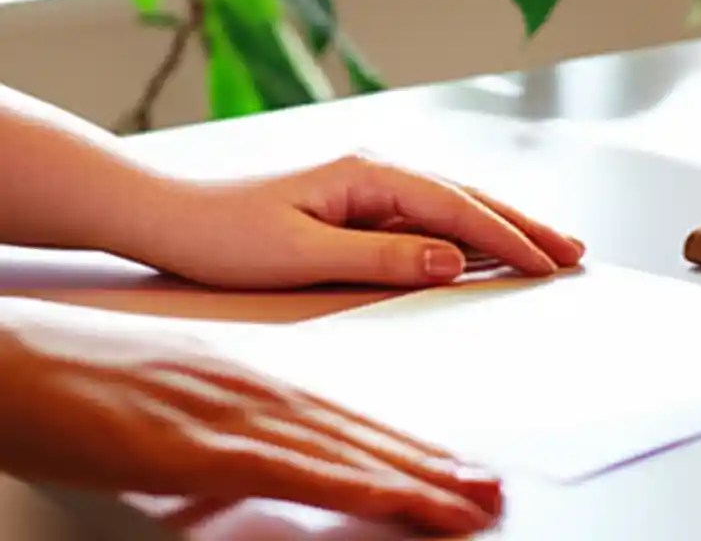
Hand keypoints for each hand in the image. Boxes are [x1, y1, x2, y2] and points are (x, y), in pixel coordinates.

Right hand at [0, 318, 501, 534]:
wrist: (19, 365)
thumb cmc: (85, 386)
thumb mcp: (173, 411)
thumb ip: (223, 438)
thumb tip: (250, 468)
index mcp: (256, 382)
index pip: (350, 420)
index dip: (408, 448)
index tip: (455, 468)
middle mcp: (263, 392)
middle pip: (365, 435)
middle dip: (432, 467)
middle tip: (489, 488)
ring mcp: (240, 417)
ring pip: (350, 453)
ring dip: (418, 480)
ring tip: (472, 501)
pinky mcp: (208, 447)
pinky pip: (301, 471)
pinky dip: (359, 486)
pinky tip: (400, 500)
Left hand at [119, 154, 583, 288]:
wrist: (168, 215)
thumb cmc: (223, 236)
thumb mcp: (300, 254)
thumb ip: (380, 256)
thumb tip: (451, 260)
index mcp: (368, 176)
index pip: (456, 208)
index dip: (506, 238)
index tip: (549, 263)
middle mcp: (377, 172)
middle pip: (469, 197)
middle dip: (524, 224)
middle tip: (576, 250)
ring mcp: (371, 186)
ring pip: (455, 205)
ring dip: (505, 225)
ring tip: (552, 245)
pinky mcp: (361, 205)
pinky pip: (431, 217)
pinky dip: (469, 231)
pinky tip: (488, 245)